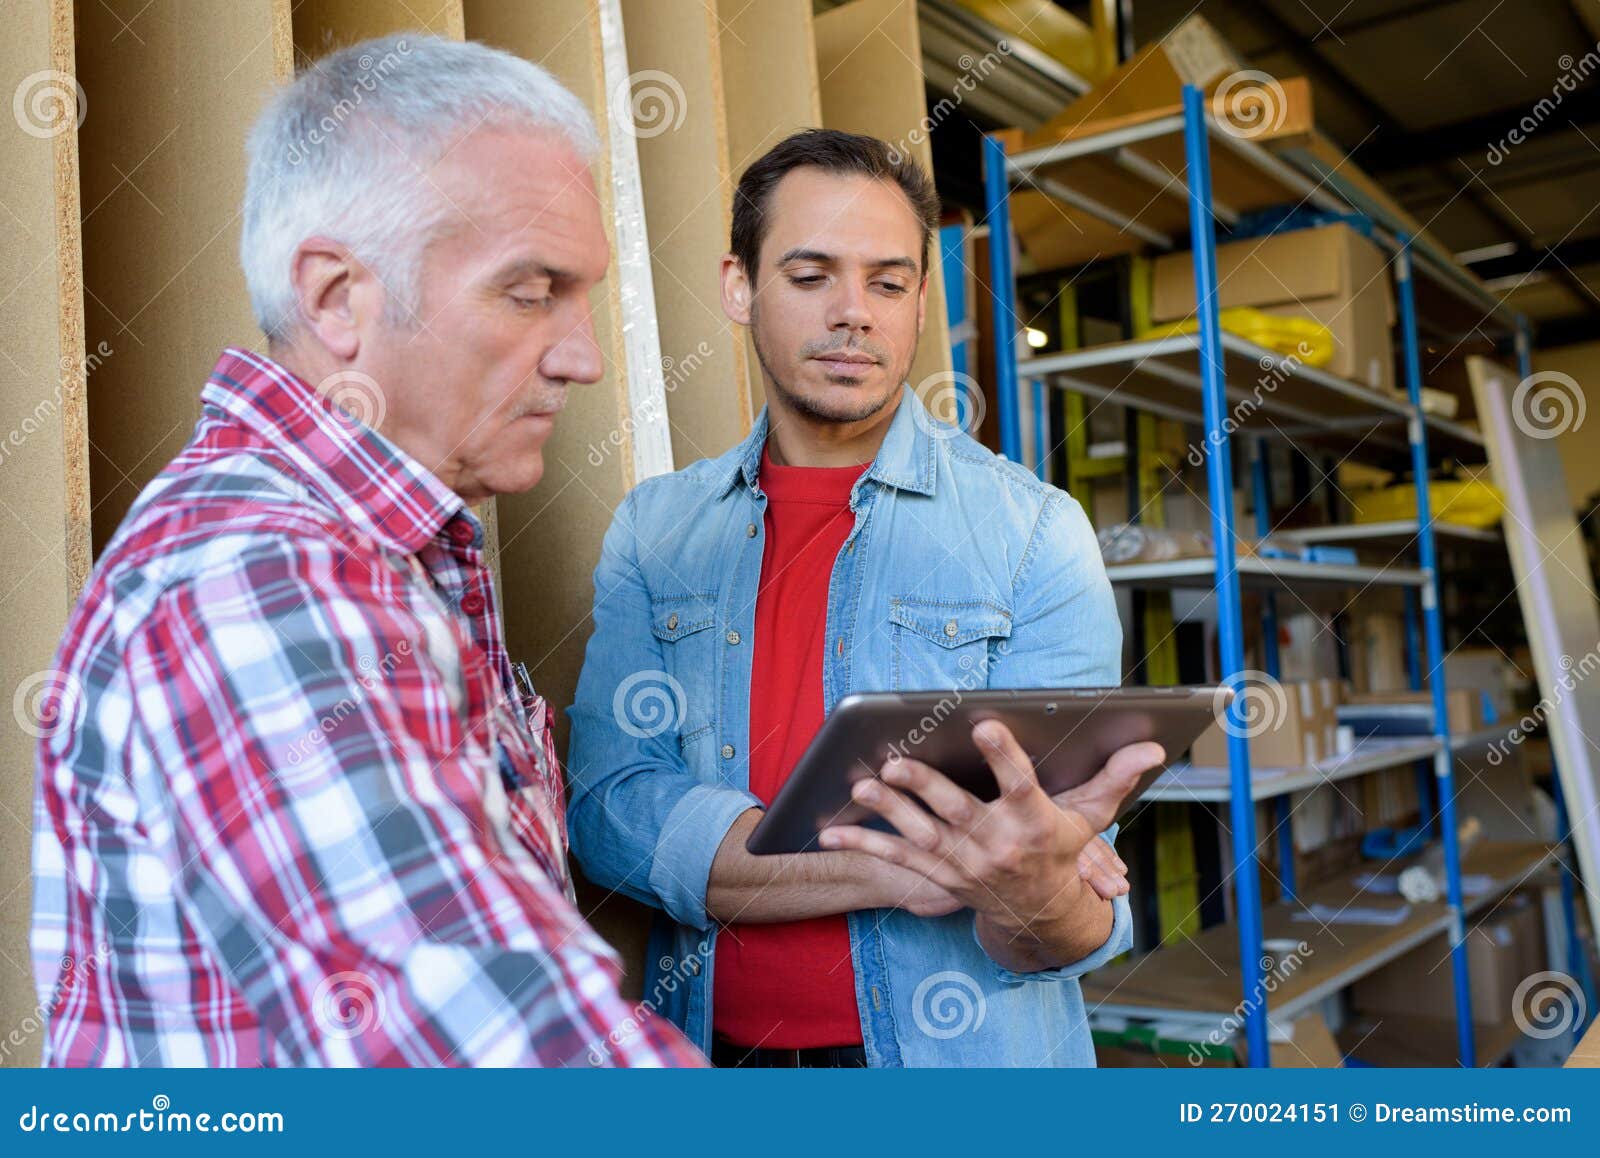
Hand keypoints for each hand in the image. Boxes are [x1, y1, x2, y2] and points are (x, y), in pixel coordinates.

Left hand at [819, 723, 1161, 966]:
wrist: (1040, 915)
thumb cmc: (1060, 852)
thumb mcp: (1089, 819)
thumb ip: (1114, 779)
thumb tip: (1153, 746)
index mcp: (1033, 823)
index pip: (1018, 784)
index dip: (1002, 755)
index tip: (982, 725)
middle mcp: (996, 846)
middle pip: (956, 811)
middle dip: (923, 786)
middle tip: (895, 760)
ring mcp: (964, 864)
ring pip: (919, 834)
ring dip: (888, 811)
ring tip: (860, 786)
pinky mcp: (939, 877)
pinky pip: (895, 860)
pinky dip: (863, 846)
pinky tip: (829, 832)